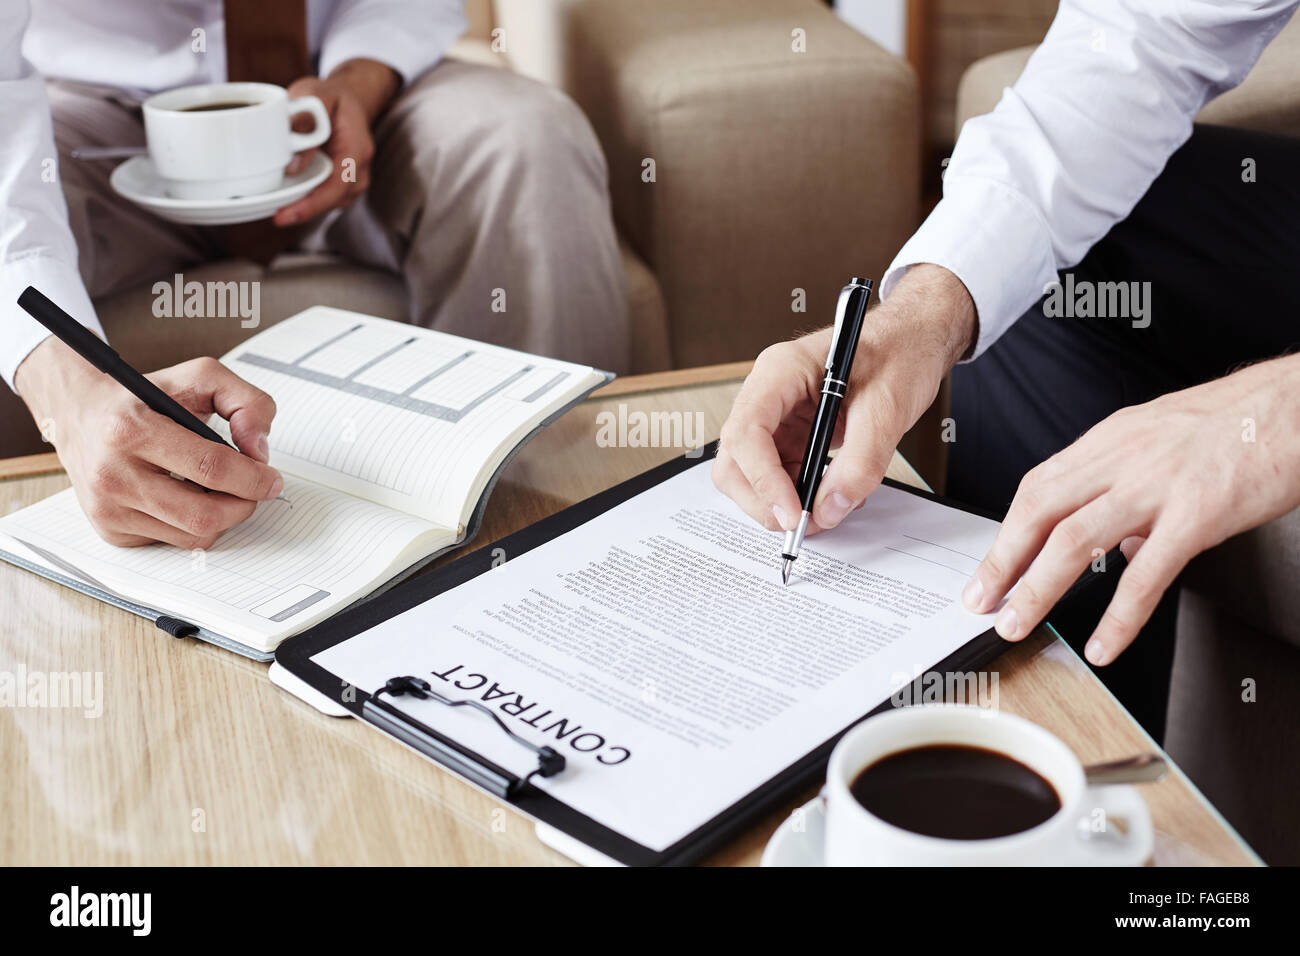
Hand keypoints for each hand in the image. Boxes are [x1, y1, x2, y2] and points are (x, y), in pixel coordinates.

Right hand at [15, 337, 282, 547]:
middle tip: (254, 489)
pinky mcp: (110, 530)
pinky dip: (193, 524)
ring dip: (222, 516)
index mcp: (131, 430)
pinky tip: (188, 497)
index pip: (212, 468)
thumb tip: (260, 449)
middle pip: (205, 514)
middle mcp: (113, 474)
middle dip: (244, 504)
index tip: (272, 479)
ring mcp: (108, 508)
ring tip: (222, 490)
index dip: (254, 479)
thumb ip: (246, 401)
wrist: (80, 413)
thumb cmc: (143, 398)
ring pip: (193, 535)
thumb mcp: (198, 377)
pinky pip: (173, 541)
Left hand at [273, 59, 397, 226]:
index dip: (311, 205)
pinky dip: (305, 198)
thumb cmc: (331, 96)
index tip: (284, 215)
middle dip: (302, 210)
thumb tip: (293, 164)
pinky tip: (286, 194)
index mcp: (358, 149)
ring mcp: (353, 180)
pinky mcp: (340, 184)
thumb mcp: (316, 93)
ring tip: (277, 201)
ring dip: (302, 204)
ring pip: (327, 202)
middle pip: (332, 200)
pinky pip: (323, 198)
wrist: (346, 100)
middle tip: (273, 214)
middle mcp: (360, 170)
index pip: (337, 186)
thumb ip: (305, 121)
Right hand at [712, 265, 976, 532]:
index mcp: (781, 371)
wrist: (914, 341)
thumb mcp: (888, 407)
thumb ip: (860, 463)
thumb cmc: (900, 352)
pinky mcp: (791, 434)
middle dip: (763, 499)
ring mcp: (777, 416)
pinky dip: (798, 495)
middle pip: (735, 459)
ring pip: (750, 473)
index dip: (764, 480)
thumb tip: (831, 508)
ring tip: (825, 509)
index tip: (793, 514)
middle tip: (802, 523)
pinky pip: (779, 475)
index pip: (747, 432)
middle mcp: (769, 393)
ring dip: (780, 501)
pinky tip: (831, 494)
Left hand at [963, 354, 1299, 664]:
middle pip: (1040, 511)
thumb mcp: (1165, 440)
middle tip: (981, 602)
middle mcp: (1123, 458)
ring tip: (1017, 623)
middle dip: (1002, 562)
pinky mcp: (1197, 514)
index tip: (987, 568)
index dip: (1006, 531)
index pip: (1038, 487)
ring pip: (1074, 540)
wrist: (1299, 404)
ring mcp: (1157, 485)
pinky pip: (1146, 572)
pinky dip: (1119, 615)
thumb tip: (1118, 544)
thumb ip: (1130, 486)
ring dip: (1037, 589)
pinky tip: (1103, 643)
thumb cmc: (1239, 423)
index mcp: (1112, 439)